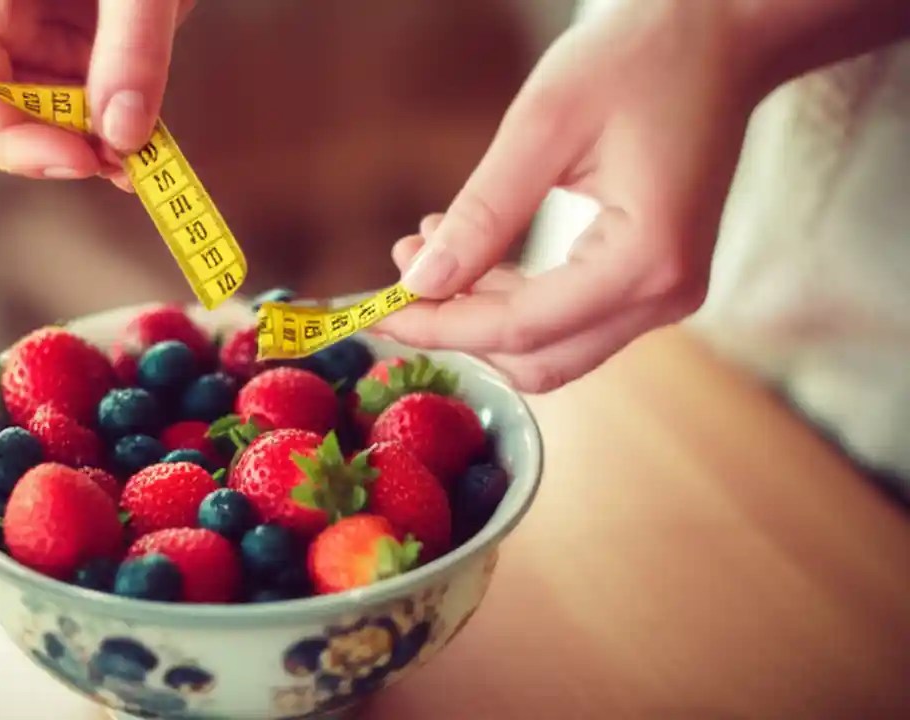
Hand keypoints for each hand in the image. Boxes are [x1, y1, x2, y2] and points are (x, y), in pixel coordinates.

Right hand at [0, 0, 193, 189]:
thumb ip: (131, 45)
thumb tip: (125, 135)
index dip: (16, 145)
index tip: (82, 161)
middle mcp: (3, 20)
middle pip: (13, 116)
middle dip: (69, 149)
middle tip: (131, 172)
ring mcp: (45, 29)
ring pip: (60, 114)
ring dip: (103, 141)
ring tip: (153, 157)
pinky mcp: (87, 32)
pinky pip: (96, 92)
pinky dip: (124, 119)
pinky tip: (153, 135)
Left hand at [377, 1, 758, 392]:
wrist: (721, 39)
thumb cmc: (640, 60)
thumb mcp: (545, 126)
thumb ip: (484, 212)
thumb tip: (422, 281)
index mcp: (647, 259)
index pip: (523, 327)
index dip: (442, 325)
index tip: (379, 308)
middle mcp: (666, 294)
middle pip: (540, 358)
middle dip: (458, 328)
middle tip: (399, 277)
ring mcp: (667, 294)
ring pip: (554, 348)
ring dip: (483, 316)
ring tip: (425, 254)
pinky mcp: (656, 282)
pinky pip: (573, 320)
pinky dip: (515, 302)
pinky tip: (471, 256)